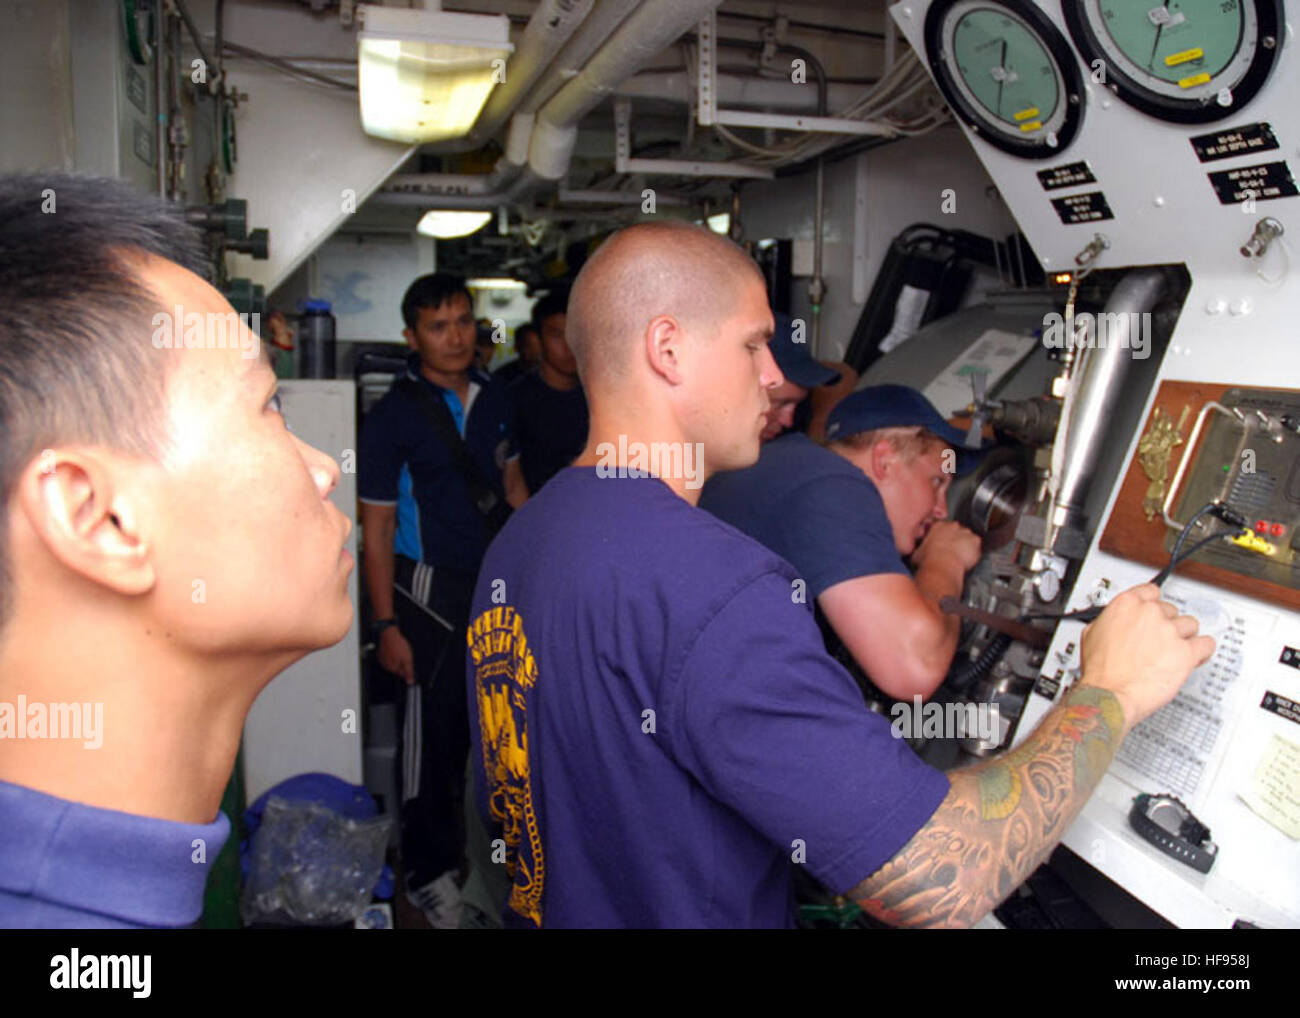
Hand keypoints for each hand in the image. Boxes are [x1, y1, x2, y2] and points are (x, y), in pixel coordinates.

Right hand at [378, 626, 415, 684]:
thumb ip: (408, 672)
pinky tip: (395, 647)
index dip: (408, 666)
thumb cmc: (398, 646)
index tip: (409, 659)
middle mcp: (386, 665)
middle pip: (397, 667)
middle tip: (405, 653)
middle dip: (402, 661)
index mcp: (392, 668)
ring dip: (397, 657)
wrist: (389, 634)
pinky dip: (393, 652)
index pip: (402, 673)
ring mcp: (382, 659)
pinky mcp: (381, 652)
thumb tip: (410, 682)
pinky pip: (389, 655)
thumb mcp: (407, 660)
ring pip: (393, 661)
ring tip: (400, 649)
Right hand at [911, 520, 980, 571]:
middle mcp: (952, 526)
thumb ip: (920, 549)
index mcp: (937, 526)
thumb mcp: (917, 553)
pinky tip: (968, 559)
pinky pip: (977, 545)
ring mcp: (965, 532)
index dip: (943, 537)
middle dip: (955, 539)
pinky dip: (974, 552)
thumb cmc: (929, 560)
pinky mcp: (975, 540)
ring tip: (960, 557)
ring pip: (968, 537)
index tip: (942, 544)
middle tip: (951, 551)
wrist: (942, 565)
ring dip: (965, 545)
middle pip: (957, 530)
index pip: (942, 527)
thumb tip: (917, 553)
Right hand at [1078, 584, 1215, 728]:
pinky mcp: (1186, 652)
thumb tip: (1116, 622)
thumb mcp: (1091, 634)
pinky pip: (1207, 645)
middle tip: (1161, 641)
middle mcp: (1150, 614)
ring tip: (1175, 652)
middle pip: (1172, 611)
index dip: (1155, 604)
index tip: (1157, 612)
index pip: (1152, 591)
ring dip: (1184, 638)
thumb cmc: (1100, 671)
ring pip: (1191, 626)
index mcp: (1127, 604)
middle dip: (1168, 625)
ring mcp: (1170, 632)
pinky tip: (1195, 657)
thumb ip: (1111, 621)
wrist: (1109, 694)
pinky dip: (1203, 651)